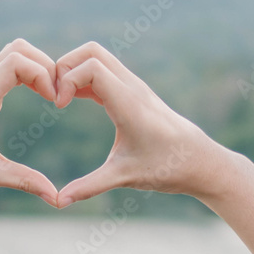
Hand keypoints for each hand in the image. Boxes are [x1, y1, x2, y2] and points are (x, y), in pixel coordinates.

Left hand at [0, 40, 58, 207]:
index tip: (55, 103)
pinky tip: (38, 97)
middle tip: (59, 97)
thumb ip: (23, 181)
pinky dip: (26, 76)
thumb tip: (56, 198)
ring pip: (12, 55)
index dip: (43, 75)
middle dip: (45, 67)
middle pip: (18, 49)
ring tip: (51, 96)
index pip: (17, 62)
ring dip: (36, 69)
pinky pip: (6, 69)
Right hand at [55, 42, 237, 207]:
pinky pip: (104, 72)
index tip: (58, 107)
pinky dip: (83, 78)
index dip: (66, 80)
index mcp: (129, 104)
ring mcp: (134, 87)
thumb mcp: (124, 178)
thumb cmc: (167, 168)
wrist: (200, 161)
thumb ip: (89, 187)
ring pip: (97, 57)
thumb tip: (58, 202)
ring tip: (61, 100)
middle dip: (64, 67)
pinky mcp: (134, 93)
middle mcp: (132, 88)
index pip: (90, 67)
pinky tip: (73, 101)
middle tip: (54, 97)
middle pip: (91, 51)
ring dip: (73, 71)